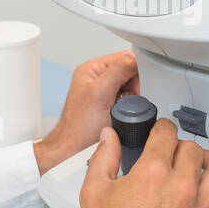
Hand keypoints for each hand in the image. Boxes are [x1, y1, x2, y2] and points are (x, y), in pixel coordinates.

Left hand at [33, 50, 138, 174]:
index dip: (135, 70)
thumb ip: (118, 71)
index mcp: (92, 68)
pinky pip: (128, 98)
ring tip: (122, 109)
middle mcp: (97, 77)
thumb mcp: (100, 93)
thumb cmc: (79, 127)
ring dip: (133, 97)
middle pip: (129, 71)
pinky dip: (130, 106)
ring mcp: (103, 90)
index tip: (134, 87)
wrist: (74, 150)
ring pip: (130, 85)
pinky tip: (122, 114)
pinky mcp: (109, 103)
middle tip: (127, 102)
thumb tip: (134, 59)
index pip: (124, 57)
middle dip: (134, 86)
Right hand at [71, 119, 208, 207]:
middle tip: (175, 153)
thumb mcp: (94, 194)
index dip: (163, 129)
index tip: (162, 132)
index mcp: (152, 174)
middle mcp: (180, 188)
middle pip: (193, 150)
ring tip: (203, 163)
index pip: (167, 134)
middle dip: (182, 147)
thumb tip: (109, 137)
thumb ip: (104, 158)